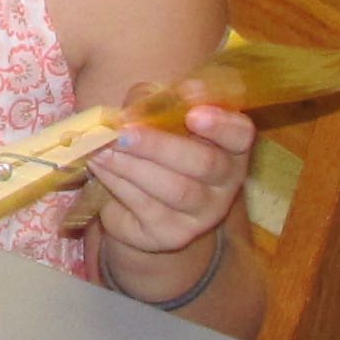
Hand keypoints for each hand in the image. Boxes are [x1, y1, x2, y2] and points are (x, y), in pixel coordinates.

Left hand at [85, 99, 254, 262]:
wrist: (140, 203)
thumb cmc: (155, 149)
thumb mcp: (157, 119)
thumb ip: (152, 104)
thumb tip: (136, 106)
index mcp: (230, 146)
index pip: (240, 134)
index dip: (221, 124)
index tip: (193, 114)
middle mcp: (225, 183)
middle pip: (204, 164)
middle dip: (161, 146)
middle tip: (124, 133)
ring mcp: (202, 214)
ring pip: (174, 190)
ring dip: (133, 165)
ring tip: (102, 148)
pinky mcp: (173, 235)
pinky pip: (146, 207)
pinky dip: (118, 182)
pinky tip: (99, 165)